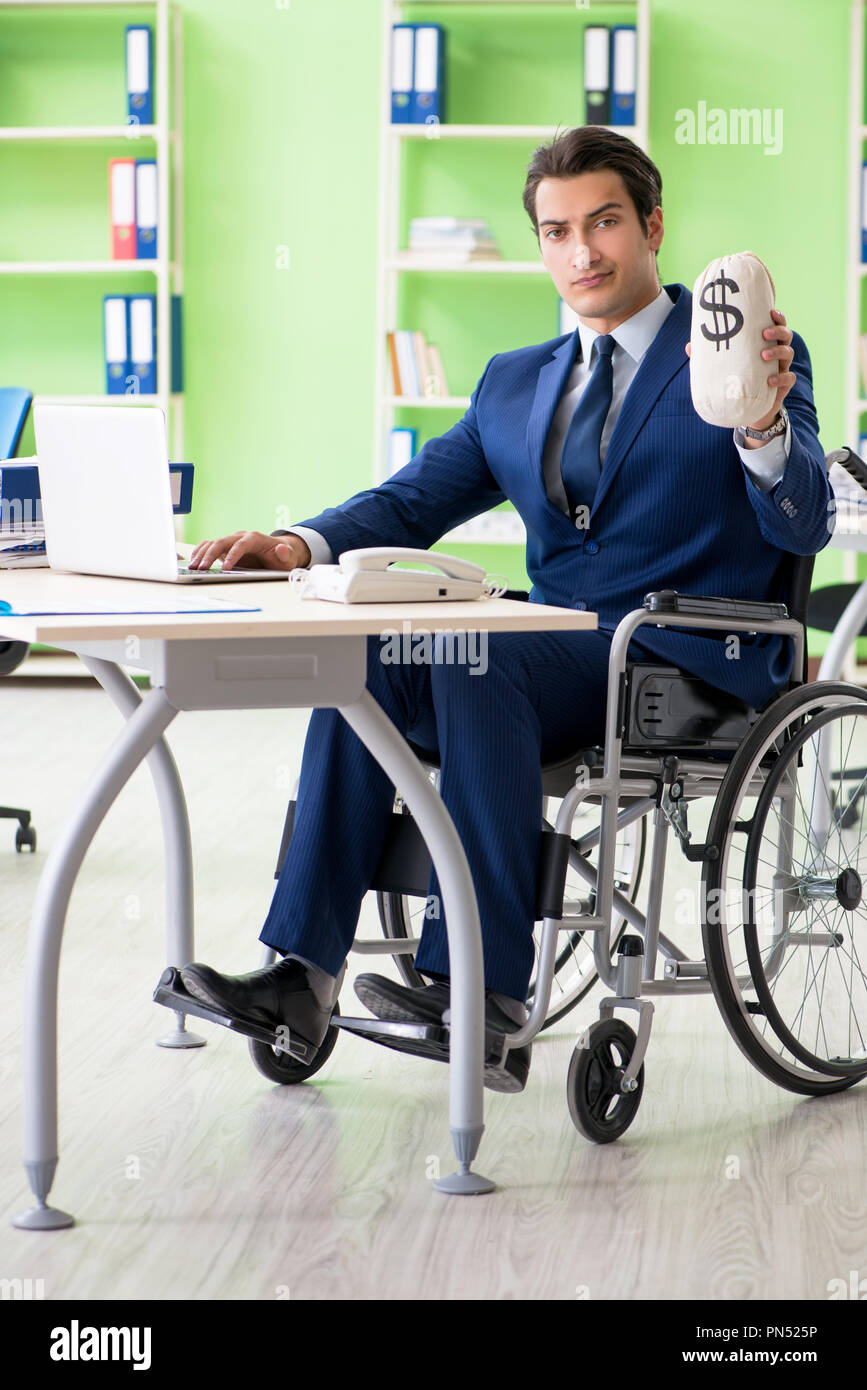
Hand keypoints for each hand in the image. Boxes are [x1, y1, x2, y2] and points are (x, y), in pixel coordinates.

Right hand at [188, 530, 311, 570]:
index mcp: (255, 538)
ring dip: (202, 554)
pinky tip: (193, 561)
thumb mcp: (287, 558)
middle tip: (202, 569)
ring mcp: (231, 542)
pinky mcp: (225, 548)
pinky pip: (209, 546)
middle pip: (222, 542)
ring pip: (213, 543)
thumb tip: (282, 549)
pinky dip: (201, 552)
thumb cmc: (281, 558)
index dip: (233, 556)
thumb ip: (285, 554)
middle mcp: (240, 537)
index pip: (241, 545)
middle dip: (210, 555)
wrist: (278, 553)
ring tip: (193, 567)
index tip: (226, 568)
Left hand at [685, 307, 794, 430]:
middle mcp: (777, 352)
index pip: (776, 324)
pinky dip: (781, 378)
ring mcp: (782, 368)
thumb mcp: (724, 366)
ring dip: (778, 351)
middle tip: (764, 333)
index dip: (777, 317)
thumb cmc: (736, 380)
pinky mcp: (784, 385)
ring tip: (763, 354)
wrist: (747, 409)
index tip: (770, 311)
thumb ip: (710, 356)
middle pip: (786, 335)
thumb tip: (689, 346)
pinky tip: (770, 381)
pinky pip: (789, 378)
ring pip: (789, 353)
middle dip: (778, 330)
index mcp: (765, 343)